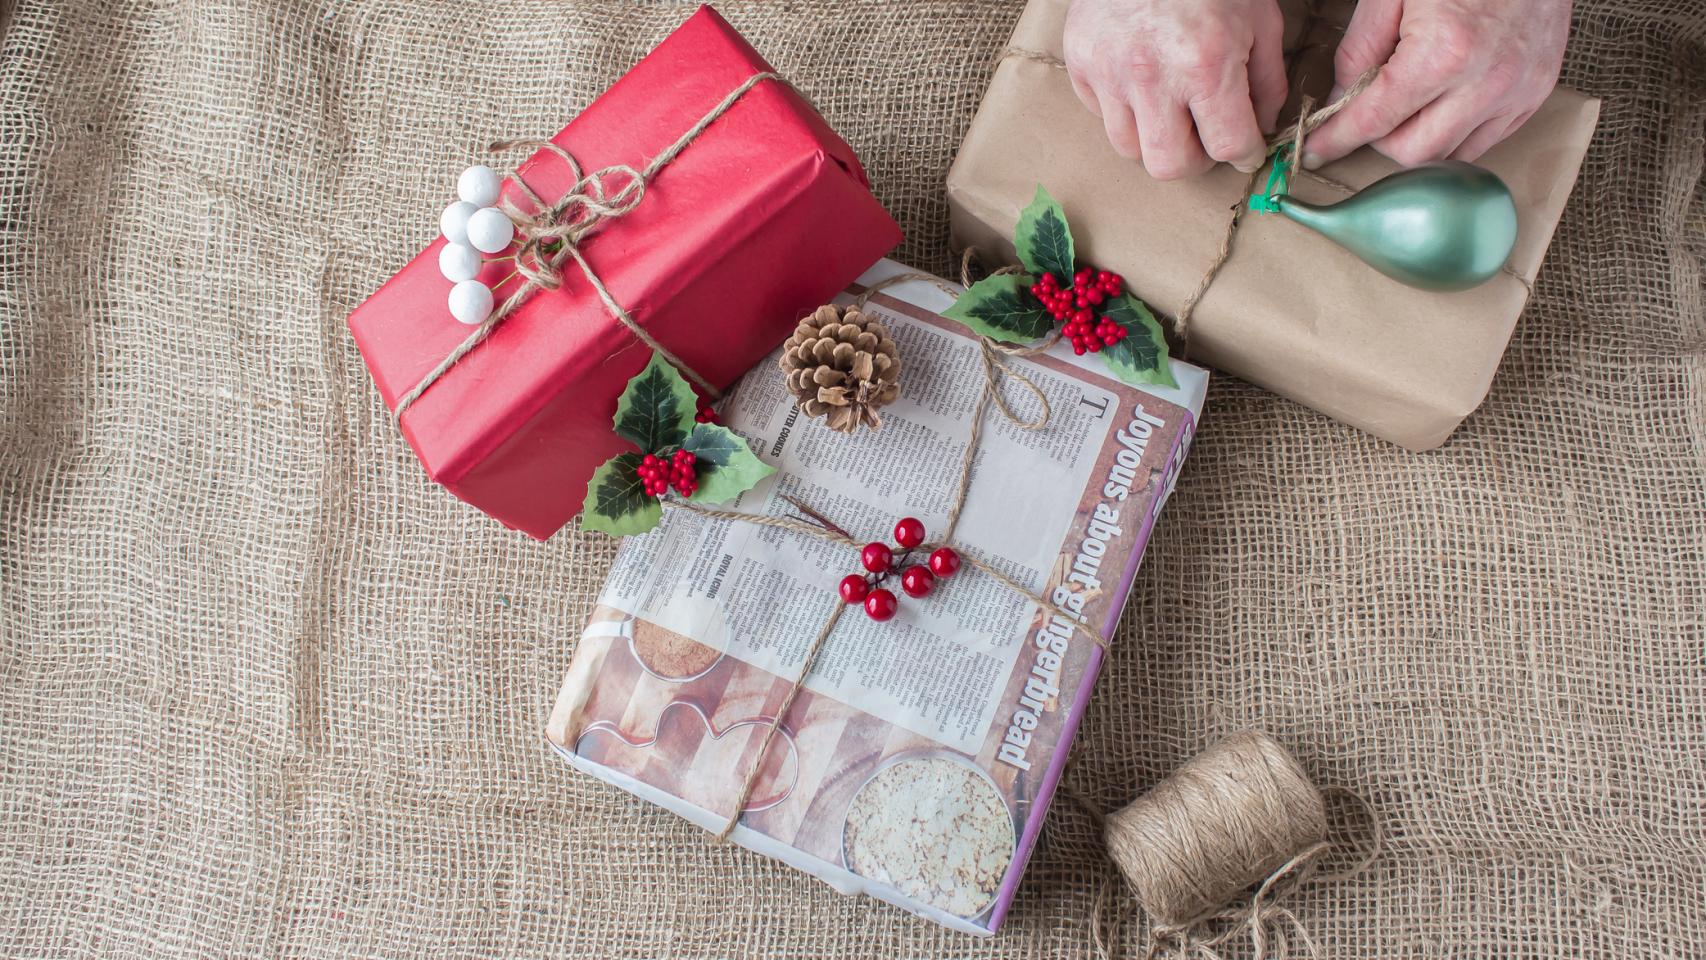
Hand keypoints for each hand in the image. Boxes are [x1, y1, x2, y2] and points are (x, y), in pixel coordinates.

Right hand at [1063, 0, 1287, 179]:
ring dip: (1155, 137)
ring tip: (1170, 108)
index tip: (1245, 149)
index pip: (1229, 146)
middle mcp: (1153, 76)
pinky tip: (1141, 80)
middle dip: (1193, 159)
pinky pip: (1101, 115)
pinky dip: (1124, 109)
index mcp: (1206, 64)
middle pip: (1168, 166)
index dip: (1245, 153)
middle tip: (1203, 136)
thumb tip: (1263, 127)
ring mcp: (1109, 72)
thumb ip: (1266, 82)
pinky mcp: (1081, 63)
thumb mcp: (1260, 19)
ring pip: (1129, 148)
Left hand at [1303, 0, 1569, 168]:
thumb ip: (1359, 50)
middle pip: (1411, 153)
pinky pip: (1486, 142)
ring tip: (1409, 103)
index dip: (1336, 139)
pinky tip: (1442, 104)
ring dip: (1418, 140)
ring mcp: (1518, 91)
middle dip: (1379, 139)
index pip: (1374, 121)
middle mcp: (1485, 82)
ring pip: (1450, 156)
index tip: (1314, 150)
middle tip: (1370, 109)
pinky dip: (1456, 134)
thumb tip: (1339, 101)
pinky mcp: (1537, 92)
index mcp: (1444, 52)